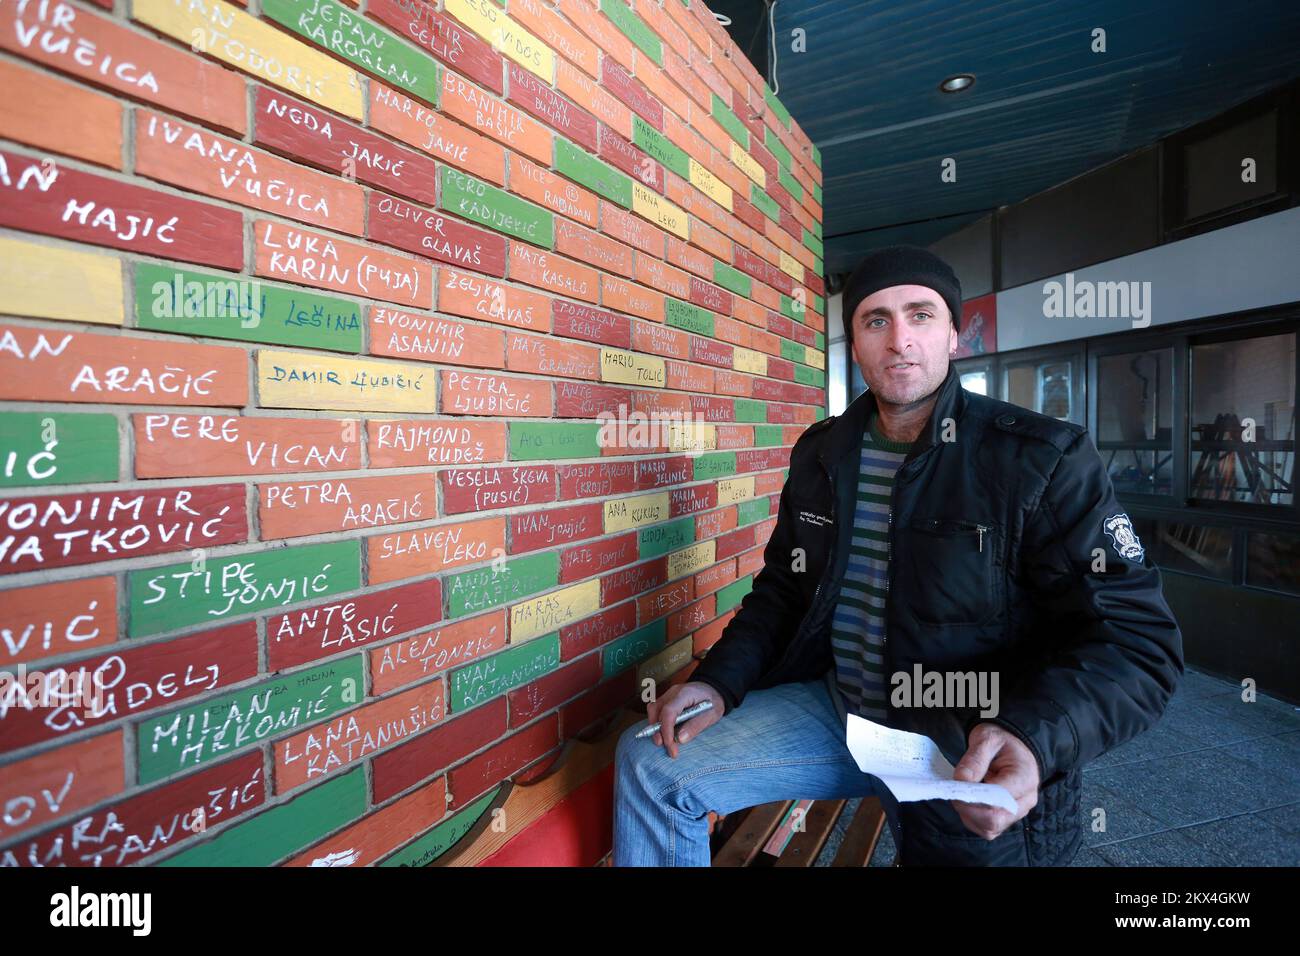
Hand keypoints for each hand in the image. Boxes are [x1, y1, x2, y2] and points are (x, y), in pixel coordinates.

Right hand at [646, 682, 723, 757]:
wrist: (714, 689)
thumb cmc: (713, 701)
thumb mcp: (711, 715)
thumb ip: (696, 726)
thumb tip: (680, 739)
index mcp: (685, 694)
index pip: (669, 711)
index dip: (666, 729)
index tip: (669, 744)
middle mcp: (673, 692)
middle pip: (656, 710)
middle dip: (657, 731)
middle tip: (667, 747)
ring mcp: (668, 694)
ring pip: (653, 710)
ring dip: (655, 727)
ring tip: (664, 742)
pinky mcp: (666, 699)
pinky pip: (656, 710)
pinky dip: (657, 723)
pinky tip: (665, 733)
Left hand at [949, 722, 1039, 838]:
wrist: (1013, 745)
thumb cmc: (1001, 741)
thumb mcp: (987, 738)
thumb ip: (974, 759)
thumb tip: (961, 781)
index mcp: (1024, 778)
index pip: (998, 801)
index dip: (974, 798)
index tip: (956, 786)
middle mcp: (1025, 800)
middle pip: (994, 821)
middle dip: (968, 808)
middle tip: (955, 790)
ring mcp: (1017, 812)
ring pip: (989, 828)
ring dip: (969, 814)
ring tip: (962, 792)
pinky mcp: (1007, 818)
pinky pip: (987, 828)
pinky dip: (972, 818)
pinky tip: (968, 800)